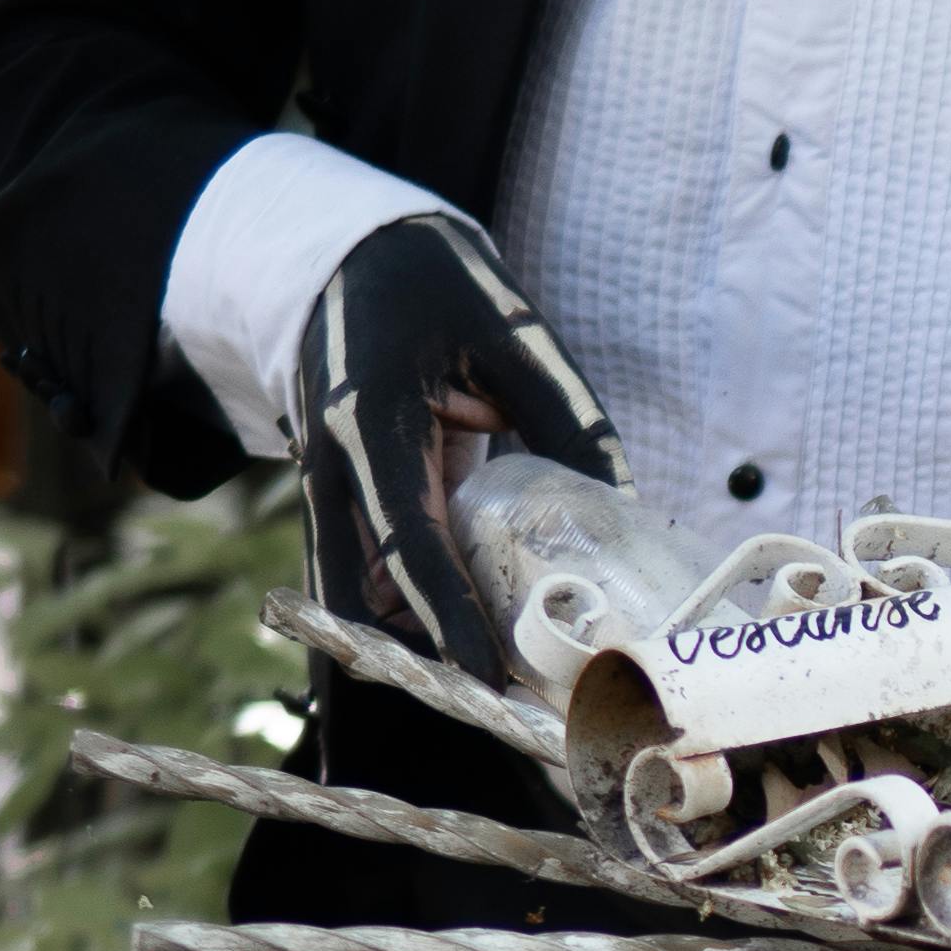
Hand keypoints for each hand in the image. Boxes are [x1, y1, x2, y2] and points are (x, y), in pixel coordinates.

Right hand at [293, 217, 626, 672]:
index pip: (408, 544)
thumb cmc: (437, 286)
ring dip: (412, 633)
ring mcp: (326, 485)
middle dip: (421, 650)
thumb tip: (623, 506)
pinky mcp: (340, 495)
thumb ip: (567, 421)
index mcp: (372, 422)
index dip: (448, 617)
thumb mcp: (515, 336)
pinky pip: (365, 569)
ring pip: (354, 591)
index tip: (485, 677)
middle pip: (360, 593)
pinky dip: (409, 603)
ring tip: (499, 668)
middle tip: (503, 694)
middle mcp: (333, 465)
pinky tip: (470, 624)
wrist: (350, 256)